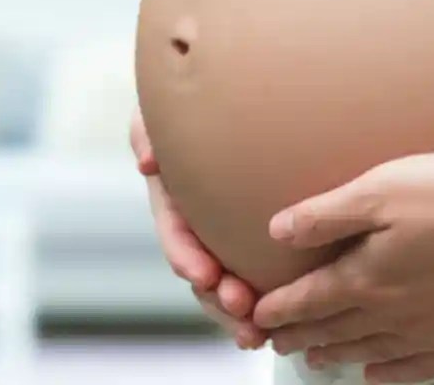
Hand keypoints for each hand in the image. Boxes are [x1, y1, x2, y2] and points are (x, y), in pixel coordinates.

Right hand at [130, 108, 265, 348]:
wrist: (244, 98)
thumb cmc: (196, 105)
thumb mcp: (161, 113)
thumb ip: (148, 131)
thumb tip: (148, 163)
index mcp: (176, 199)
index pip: (175, 233)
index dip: (186, 256)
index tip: (203, 274)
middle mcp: (200, 226)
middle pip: (203, 274)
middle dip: (218, 299)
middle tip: (242, 309)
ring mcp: (229, 239)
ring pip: (230, 287)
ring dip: (241, 314)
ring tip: (260, 335)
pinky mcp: (263, 244)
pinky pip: (264, 280)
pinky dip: (270, 304)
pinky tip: (285, 324)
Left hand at [253, 154, 433, 383]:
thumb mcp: (384, 188)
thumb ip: (327, 214)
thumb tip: (275, 231)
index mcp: (367, 276)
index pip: (309, 299)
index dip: (279, 309)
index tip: (256, 316)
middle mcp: (393, 314)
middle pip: (335, 330)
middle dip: (301, 336)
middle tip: (276, 342)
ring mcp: (432, 334)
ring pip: (370, 352)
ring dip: (338, 355)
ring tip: (317, 358)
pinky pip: (417, 370)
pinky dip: (390, 374)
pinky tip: (378, 375)